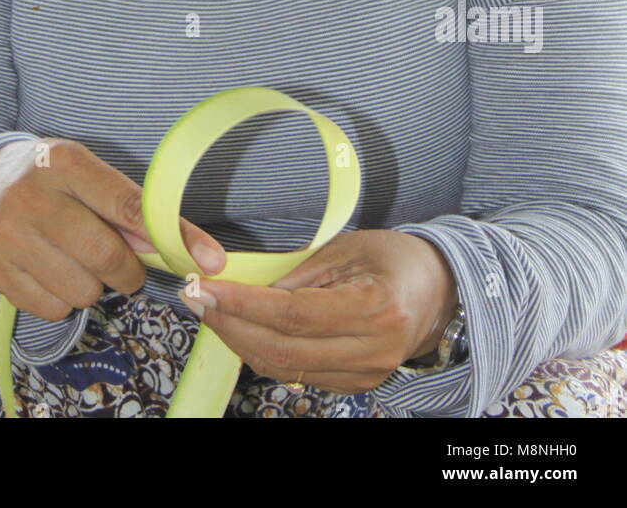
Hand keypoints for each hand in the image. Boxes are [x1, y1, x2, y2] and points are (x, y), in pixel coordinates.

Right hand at [0, 138, 226, 323]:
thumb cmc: (46, 178)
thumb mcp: (84, 172)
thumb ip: (127, 205)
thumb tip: (171, 247)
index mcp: (65, 162)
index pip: (129, 205)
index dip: (173, 237)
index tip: (208, 260)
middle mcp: (33, 196)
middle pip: (105, 256)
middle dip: (129, 272)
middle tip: (125, 268)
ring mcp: (8, 235)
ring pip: (82, 290)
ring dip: (94, 286)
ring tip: (78, 262)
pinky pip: (52, 308)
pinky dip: (64, 300)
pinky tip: (53, 272)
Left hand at [178, 228, 458, 392]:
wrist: (438, 292)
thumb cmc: (392, 259)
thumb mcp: (346, 248)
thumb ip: (297, 272)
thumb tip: (244, 285)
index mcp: (374, 307)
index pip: (293, 315)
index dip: (244, 304)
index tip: (205, 288)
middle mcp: (371, 349)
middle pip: (283, 349)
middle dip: (230, 325)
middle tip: (195, 298)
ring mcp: (364, 374)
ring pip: (284, 368)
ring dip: (241, 340)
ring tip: (212, 310)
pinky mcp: (355, 385)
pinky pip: (297, 374)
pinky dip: (264, 352)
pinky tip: (243, 327)